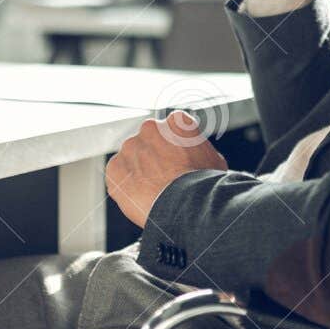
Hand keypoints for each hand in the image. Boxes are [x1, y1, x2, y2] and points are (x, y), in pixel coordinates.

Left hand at [106, 112, 227, 227]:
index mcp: (177, 122)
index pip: (173, 126)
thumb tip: (197, 159)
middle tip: (164, 177)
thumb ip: (198, 151)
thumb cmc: (204, 186)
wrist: (186, 206)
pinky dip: (125, 185)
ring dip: (139, 170)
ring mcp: (131, 147)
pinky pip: (118, 175)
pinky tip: (140, 197)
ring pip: (132, 158)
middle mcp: (151, 128)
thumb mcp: (214, 160)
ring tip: (153, 192)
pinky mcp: (115, 167)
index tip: (177, 158)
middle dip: (154, 156)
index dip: (175, 144)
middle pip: (149, 140)